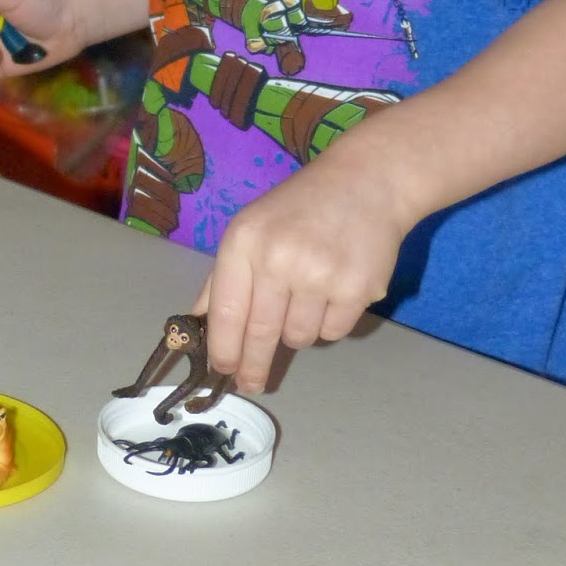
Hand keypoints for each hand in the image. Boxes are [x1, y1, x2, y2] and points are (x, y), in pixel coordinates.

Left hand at [190, 142, 411, 393]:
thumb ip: (223, 278)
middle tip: (252, 383)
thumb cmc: (298, 209)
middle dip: (254, 365)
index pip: (227, 312)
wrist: (366, 182)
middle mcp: (278, 258)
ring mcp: (319, 275)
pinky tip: (333, 291)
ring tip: (306, 296)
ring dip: (298, 331)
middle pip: (261, 333)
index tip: (222, 371)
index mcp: (244, 242)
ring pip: (299, 337)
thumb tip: (199, 323)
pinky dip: (330, 323)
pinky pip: (333, 332)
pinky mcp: (357, 289)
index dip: (223, 349)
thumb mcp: (249, 229)